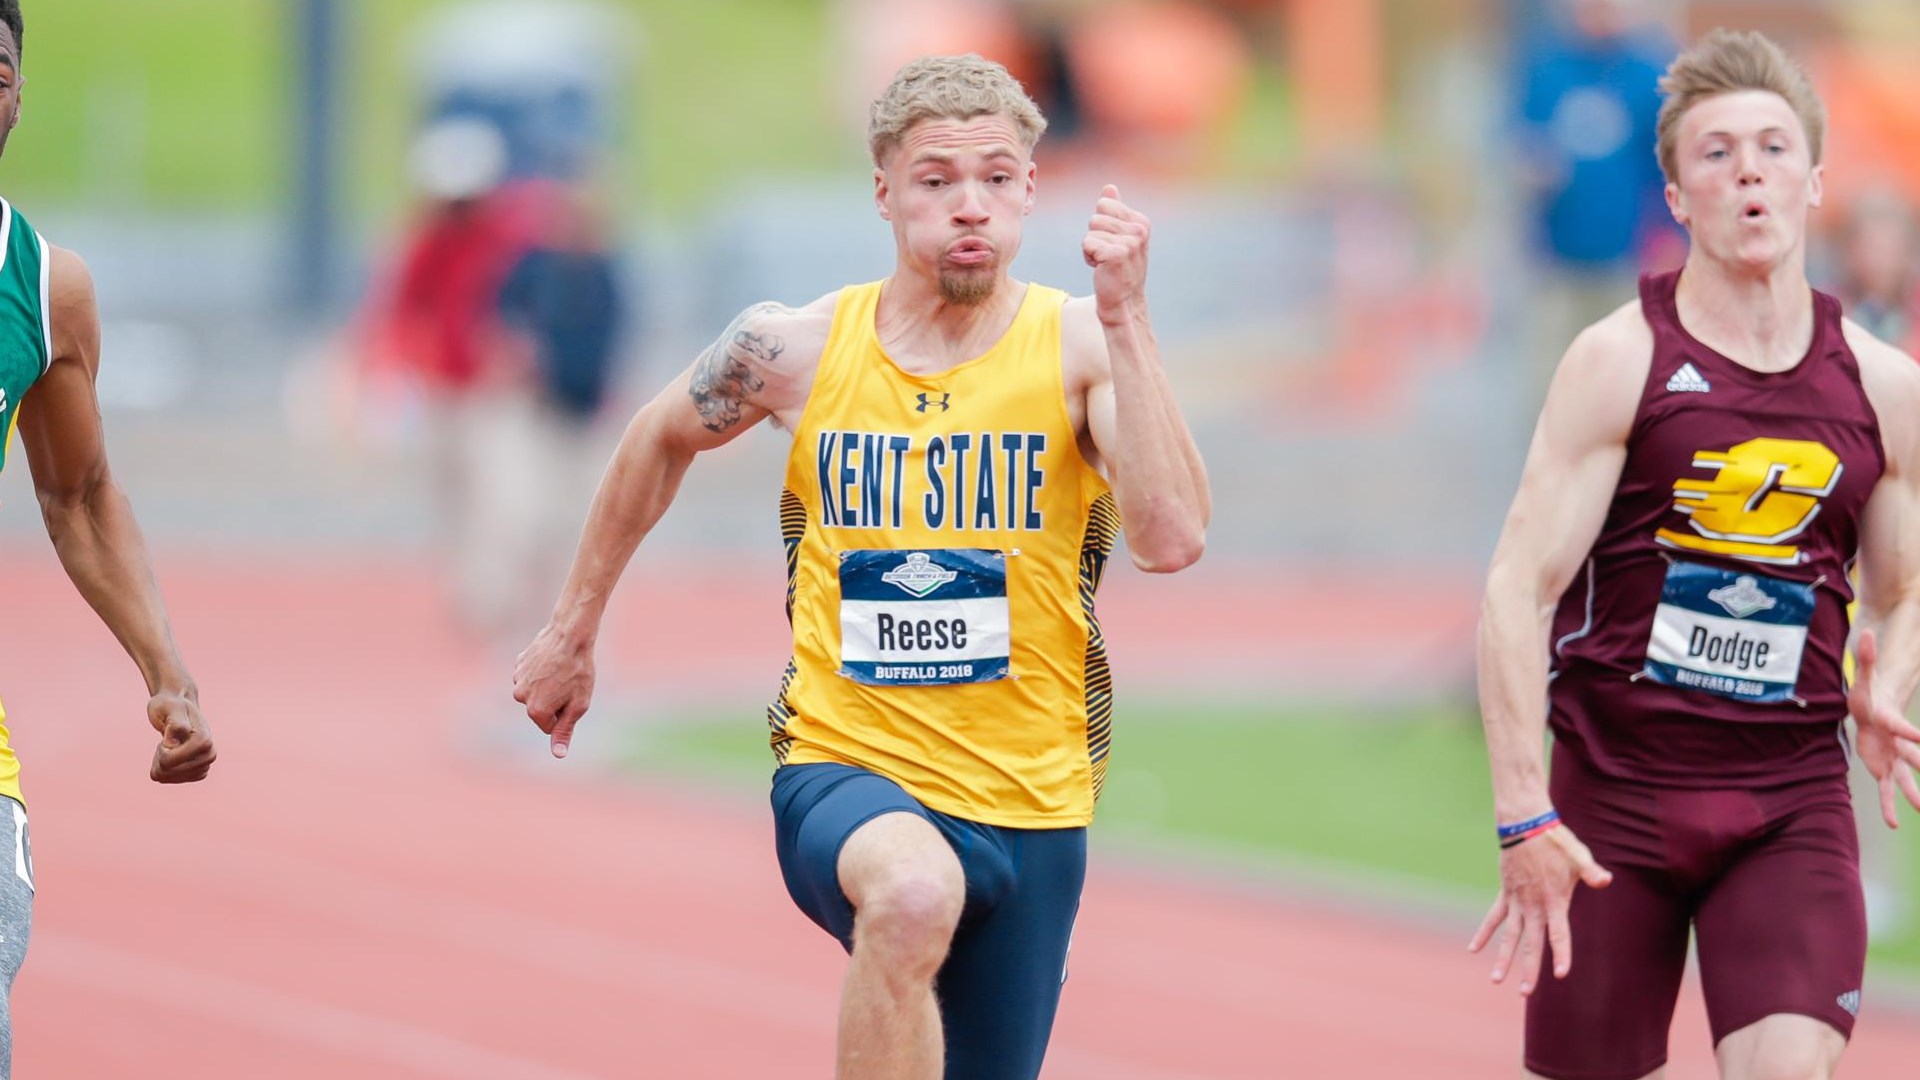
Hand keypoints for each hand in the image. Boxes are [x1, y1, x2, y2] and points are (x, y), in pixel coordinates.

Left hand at [148, 691, 215, 782]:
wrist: (179, 708)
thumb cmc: (171, 706)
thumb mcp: (170, 708)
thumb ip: (175, 723)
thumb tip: (172, 744)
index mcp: (204, 741)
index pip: (168, 762)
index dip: (161, 750)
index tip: (169, 735)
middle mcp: (210, 755)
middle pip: (167, 772)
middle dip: (159, 757)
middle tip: (167, 740)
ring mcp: (206, 765)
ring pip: (168, 777)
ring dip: (161, 763)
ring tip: (169, 746)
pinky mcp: (199, 772)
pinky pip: (172, 780)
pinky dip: (165, 769)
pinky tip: (171, 755)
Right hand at [514, 623, 595, 758]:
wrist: (570, 635)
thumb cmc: (579, 671)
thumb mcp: (578, 705)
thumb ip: (565, 731)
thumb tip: (558, 755)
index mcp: (536, 711)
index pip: (550, 726)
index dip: (565, 714)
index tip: (573, 696)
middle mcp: (521, 697)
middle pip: (540, 710)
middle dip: (553, 701)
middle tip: (568, 683)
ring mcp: (517, 679)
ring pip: (535, 692)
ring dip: (547, 686)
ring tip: (561, 670)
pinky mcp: (518, 664)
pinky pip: (531, 675)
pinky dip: (541, 672)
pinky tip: (552, 661)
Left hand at [1082, 184, 1149, 321]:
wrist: (1123, 301)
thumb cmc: (1119, 268)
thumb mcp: (1120, 236)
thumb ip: (1115, 211)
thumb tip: (1109, 187)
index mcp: (1141, 221)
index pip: (1104, 204)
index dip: (1101, 224)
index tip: (1111, 242)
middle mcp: (1139, 230)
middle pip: (1095, 217)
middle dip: (1094, 237)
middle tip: (1107, 255)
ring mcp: (1130, 242)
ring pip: (1090, 231)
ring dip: (1091, 248)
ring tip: (1104, 262)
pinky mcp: (1117, 254)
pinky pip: (1087, 244)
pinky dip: (1088, 257)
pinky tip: (1101, 268)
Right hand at [1468, 823, 1611, 994]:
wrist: (1525, 825)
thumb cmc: (1556, 842)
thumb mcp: (1579, 856)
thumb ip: (1592, 872)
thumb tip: (1606, 880)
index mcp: (1554, 901)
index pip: (1559, 934)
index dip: (1561, 954)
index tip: (1560, 974)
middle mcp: (1533, 906)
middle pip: (1531, 943)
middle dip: (1529, 969)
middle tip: (1525, 993)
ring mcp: (1516, 901)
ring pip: (1509, 936)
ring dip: (1503, 958)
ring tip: (1496, 980)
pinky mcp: (1505, 894)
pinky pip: (1493, 918)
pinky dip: (1484, 933)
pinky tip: (1474, 949)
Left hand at [1848, 629, 1919, 827]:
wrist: (1873, 710)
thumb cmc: (1868, 693)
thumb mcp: (1864, 676)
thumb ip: (1866, 656)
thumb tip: (1867, 633)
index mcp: (1890, 721)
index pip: (1898, 725)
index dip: (1906, 731)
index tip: (1918, 737)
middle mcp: (1896, 743)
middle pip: (1909, 757)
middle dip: (1919, 768)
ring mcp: (1891, 757)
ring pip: (1903, 778)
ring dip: (1911, 794)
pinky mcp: (1882, 768)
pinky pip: (1885, 790)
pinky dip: (1888, 806)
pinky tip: (1893, 824)